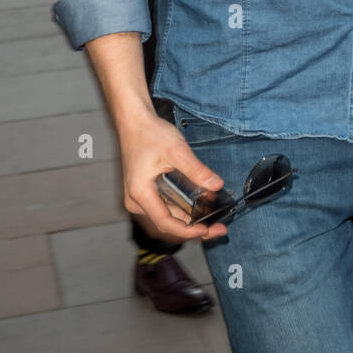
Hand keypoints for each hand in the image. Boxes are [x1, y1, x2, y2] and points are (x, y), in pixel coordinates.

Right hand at [118, 112, 229, 241]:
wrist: (134, 121)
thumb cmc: (148, 133)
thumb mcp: (177, 151)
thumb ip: (197, 170)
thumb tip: (216, 186)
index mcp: (140, 194)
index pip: (166, 223)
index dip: (188, 230)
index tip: (208, 230)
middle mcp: (136, 200)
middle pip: (168, 223)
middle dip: (193, 227)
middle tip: (218, 228)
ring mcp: (139, 197)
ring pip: (167, 215)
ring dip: (189, 218)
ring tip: (213, 217)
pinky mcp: (145, 192)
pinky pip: (165, 206)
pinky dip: (182, 208)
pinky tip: (199, 205)